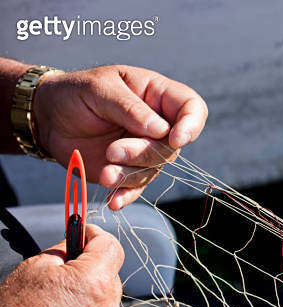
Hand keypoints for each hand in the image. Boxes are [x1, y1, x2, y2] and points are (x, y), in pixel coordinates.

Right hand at [0, 225, 123, 306]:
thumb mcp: (33, 269)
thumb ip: (64, 250)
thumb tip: (77, 243)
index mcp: (95, 281)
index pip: (111, 247)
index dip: (96, 238)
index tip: (85, 237)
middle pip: (110, 278)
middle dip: (91, 275)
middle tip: (63, 283)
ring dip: (91, 304)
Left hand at [33, 65, 207, 209]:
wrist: (49, 117)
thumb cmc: (76, 93)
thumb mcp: (99, 89)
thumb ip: (130, 108)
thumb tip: (162, 131)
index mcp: (158, 96)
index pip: (192, 109)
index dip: (191, 125)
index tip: (175, 139)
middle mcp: (159, 125)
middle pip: (171, 147)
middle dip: (143, 152)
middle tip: (113, 151)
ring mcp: (145, 150)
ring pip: (153, 169)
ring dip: (130, 174)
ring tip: (105, 172)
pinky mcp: (129, 171)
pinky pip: (136, 188)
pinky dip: (126, 195)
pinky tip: (114, 201)